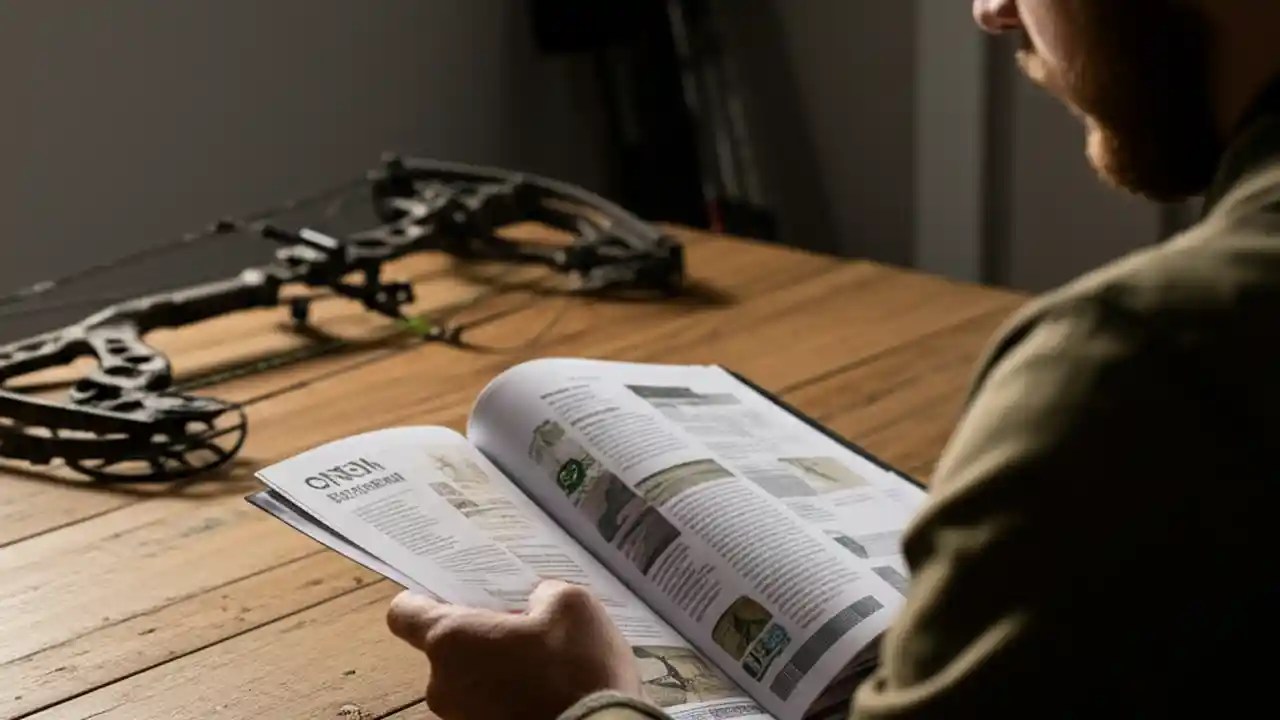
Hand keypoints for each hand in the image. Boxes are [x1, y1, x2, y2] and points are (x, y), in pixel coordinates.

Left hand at [387, 580, 643, 719]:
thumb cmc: (577, 668)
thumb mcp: (571, 605)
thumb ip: (542, 593)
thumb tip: (536, 603)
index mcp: (450, 640)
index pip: (404, 613)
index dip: (426, 599)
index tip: (456, 595)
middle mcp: (442, 685)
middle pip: (446, 649)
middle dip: (481, 635)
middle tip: (525, 627)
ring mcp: (461, 719)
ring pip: (471, 679)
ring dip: (499, 668)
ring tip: (546, 663)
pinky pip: (490, 705)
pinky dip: (511, 695)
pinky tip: (551, 689)